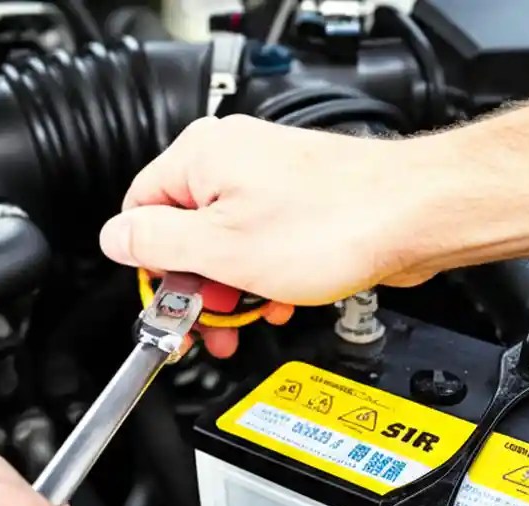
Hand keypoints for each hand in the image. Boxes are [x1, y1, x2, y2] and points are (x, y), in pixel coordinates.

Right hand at [99, 115, 459, 306]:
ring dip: (236, 287)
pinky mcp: (301, 199)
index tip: (170, 305)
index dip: (152, 268)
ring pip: (227, 243)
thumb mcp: (221, 248)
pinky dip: (268, 275)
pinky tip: (284, 298)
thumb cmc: (334, 223)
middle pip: (184, 231)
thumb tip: (115, 239)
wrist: (413, 215)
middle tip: (213, 323)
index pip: (139, 212)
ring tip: (255, 313)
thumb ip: (156, 243)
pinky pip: (264, 242)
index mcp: (199, 157)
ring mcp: (269, 177)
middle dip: (198, 287)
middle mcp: (232, 158)